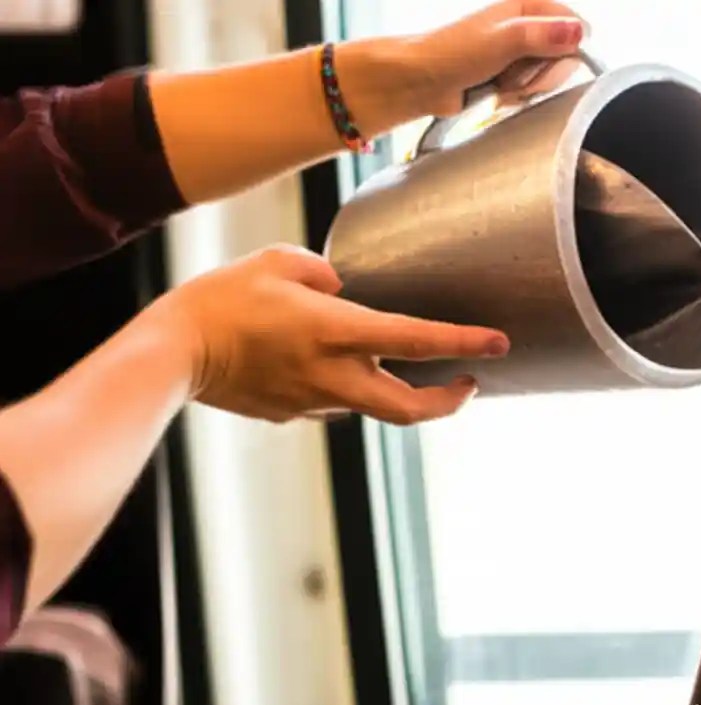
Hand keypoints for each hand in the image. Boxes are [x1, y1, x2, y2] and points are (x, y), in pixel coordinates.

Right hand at [145, 244, 508, 423]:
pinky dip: (348, 388)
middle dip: (451, 401)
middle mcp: (333, 375)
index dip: (464, 343)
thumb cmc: (220, 301)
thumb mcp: (274, 263)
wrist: (169, 356)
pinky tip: (335, 367)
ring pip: (374, 407)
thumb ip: (318, 270)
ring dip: (399, 393)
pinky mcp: (290, 414)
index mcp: (336, 332)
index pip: (417, 341)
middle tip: (471, 382)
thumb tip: (338, 285)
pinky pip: (333, 403)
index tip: (499, 344)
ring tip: (412, 370)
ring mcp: (312, 401)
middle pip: (410, 409)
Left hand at [340, 0, 587, 124]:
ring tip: (501, 86)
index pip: (576, 25)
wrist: (419, 82)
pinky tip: (499, 94)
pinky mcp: (511, 75)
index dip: (569, 48)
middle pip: (565, 55)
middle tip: (514, 77)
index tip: (547, 61)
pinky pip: (533, 90)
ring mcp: (519, 52)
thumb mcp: (503, 40)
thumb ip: (542, 35)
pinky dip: (518, 97)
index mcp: (528, 6)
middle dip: (543, 74)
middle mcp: (526, 26)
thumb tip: (579, 33)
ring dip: (528, 88)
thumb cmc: (452, 54)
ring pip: (549, 76)